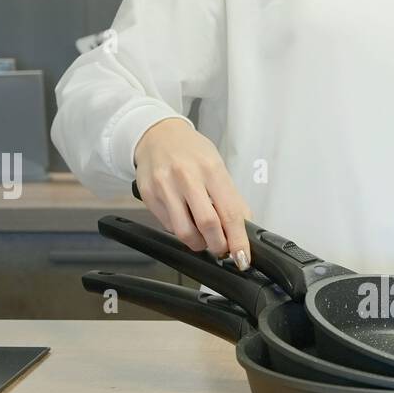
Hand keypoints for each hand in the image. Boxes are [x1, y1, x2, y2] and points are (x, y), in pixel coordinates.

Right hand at [134, 118, 252, 268]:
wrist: (156, 134)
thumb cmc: (191, 151)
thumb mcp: (217, 166)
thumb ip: (231, 198)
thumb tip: (244, 229)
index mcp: (211, 169)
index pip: (230, 212)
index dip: (239, 240)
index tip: (243, 258)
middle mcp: (187, 177)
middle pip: (208, 225)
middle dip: (218, 246)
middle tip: (222, 248)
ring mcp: (165, 186)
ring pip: (185, 232)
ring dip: (199, 243)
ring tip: (203, 237)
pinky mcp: (149, 196)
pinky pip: (169, 226)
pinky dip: (181, 231)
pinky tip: (185, 220)